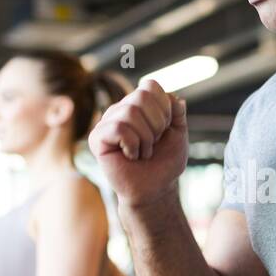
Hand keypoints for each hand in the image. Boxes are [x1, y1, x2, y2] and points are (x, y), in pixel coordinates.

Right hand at [88, 79, 187, 207]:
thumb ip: (177, 113)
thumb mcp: (179, 133)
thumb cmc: (165, 163)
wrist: (155, 189)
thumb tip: (175, 98)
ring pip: (130, 112)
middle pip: (141, 96)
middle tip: (153, 143)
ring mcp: (106, 123)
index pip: (150, 86)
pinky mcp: (97, 139)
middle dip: (157, 124)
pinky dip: (132, 145)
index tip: (164, 130)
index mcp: (138, 105)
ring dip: (145, 138)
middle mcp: (120, 110)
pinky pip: (119, 128)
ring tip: (142, 152)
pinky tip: (131, 156)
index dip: (164, 108)